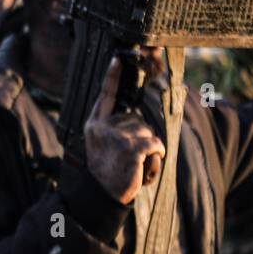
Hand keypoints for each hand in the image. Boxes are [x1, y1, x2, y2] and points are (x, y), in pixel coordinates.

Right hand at [84, 57, 166, 204]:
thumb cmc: (108, 170)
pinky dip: (157, 157)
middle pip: (137, 119)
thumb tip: (136, 118)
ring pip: (149, 132)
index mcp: (94, 123)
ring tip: (137, 166)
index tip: (117, 59)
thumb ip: (113, 128)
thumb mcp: (102, 145)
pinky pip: (155, 144)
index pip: (105, 95)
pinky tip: (146, 168)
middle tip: (130, 158)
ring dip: (150, 150)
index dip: (112, 77)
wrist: (102, 194)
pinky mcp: (130, 147)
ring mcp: (115, 135)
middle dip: (142, 138)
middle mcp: (102, 126)